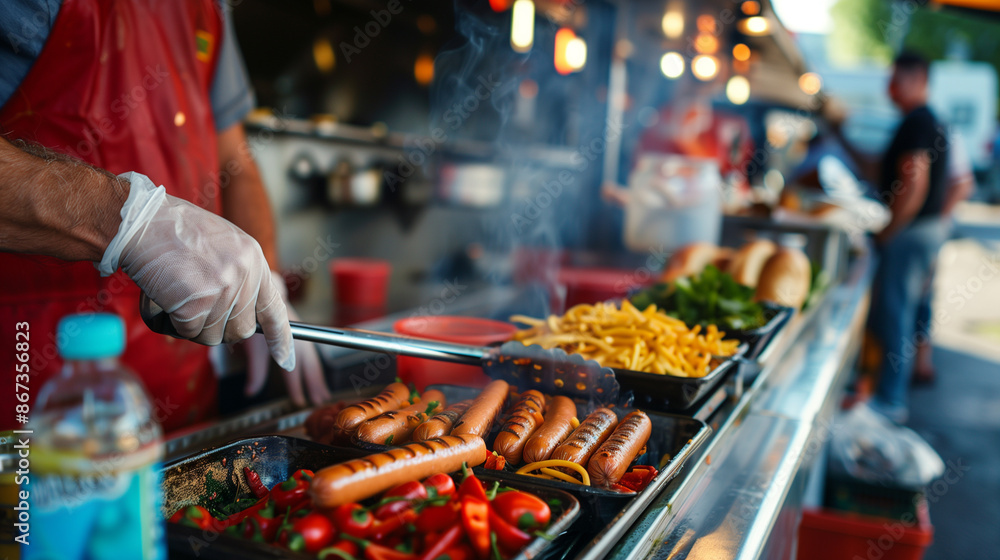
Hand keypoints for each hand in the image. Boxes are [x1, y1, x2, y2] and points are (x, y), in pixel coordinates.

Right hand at [98, 172, 294, 370]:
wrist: (141, 221)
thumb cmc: (174, 231)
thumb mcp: (223, 245)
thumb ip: (238, 275)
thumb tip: (240, 312)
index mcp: (254, 259)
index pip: (275, 309)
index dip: (281, 338)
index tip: (285, 360)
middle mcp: (244, 276)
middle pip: (241, 331)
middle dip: (219, 328)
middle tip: (196, 306)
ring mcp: (222, 291)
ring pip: (212, 336)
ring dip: (191, 324)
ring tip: (177, 293)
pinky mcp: (196, 304)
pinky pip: (188, 332)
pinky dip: (173, 322)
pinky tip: (165, 297)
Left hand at [244, 272, 331, 405]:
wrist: (265, 291)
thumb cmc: (257, 316)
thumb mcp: (252, 345)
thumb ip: (255, 370)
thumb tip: (250, 392)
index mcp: (288, 342)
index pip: (293, 370)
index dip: (297, 387)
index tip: (300, 402)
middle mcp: (299, 338)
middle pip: (310, 365)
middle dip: (315, 384)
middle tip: (319, 401)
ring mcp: (302, 335)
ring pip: (314, 360)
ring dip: (319, 377)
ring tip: (323, 393)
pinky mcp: (301, 333)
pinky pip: (312, 353)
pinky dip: (316, 367)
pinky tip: (317, 374)